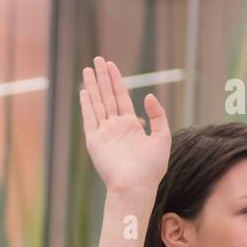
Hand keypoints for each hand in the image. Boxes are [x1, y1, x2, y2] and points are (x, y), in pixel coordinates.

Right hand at [79, 56, 169, 195]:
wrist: (136, 186)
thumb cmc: (151, 168)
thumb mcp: (162, 137)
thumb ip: (158, 115)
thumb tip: (148, 96)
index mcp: (130, 126)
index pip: (121, 97)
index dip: (116, 81)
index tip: (111, 65)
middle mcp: (115, 127)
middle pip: (107, 96)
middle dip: (102, 77)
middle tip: (97, 59)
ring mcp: (104, 133)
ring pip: (97, 103)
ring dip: (93, 86)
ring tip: (88, 69)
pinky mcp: (95, 141)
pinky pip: (89, 119)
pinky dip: (86, 105)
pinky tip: (84, 91)